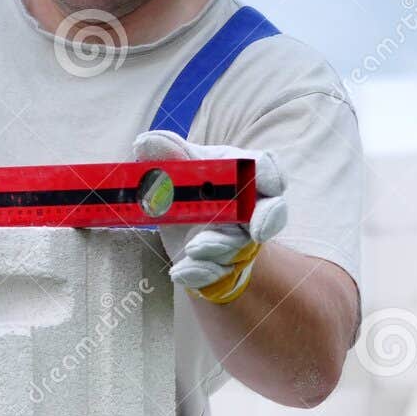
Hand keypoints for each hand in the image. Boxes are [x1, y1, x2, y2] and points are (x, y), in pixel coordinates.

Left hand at [132, 129, 286, 301]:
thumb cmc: (191, 193)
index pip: (267, 172)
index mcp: (242, 178)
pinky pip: (216, 274)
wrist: (184, 233)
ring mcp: (238, 242)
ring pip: (238, 246)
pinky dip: (199, 273)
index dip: (270, 176)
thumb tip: (146, 141)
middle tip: (257, 231)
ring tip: (193, 247)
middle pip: (270, 213)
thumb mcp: (180, 171)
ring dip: (218, 247)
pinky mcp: (221, 267)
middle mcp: (249, 211)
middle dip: (267, 220)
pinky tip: (180, 272)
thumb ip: (168, 156)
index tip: (268, 183)